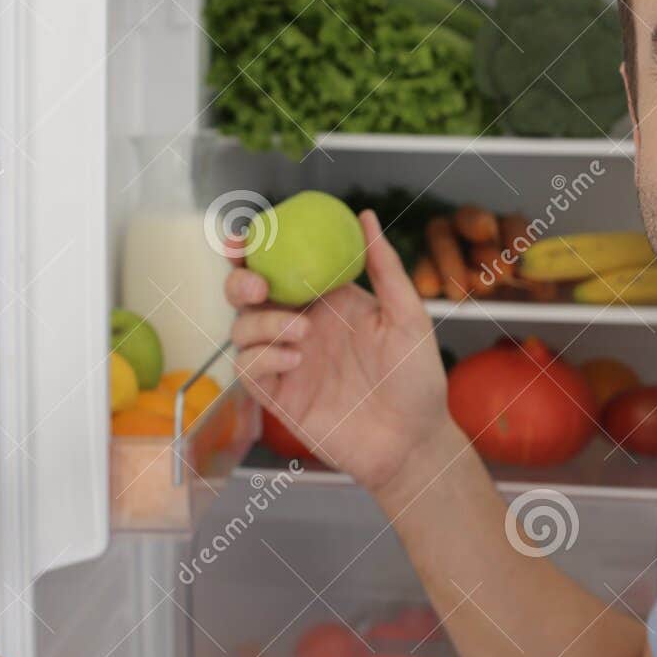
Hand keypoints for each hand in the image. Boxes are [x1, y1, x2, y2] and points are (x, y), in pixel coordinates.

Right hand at [227, 210, 455, 492]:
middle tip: (259, 286)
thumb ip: (384, 267)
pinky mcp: (278, 397)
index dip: (252, 248)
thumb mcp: (408, 317)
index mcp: (327, 299)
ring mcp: (286, 361)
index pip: (280, 265)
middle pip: (246, 294)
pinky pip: (248, 370)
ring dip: (262, 323)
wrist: (413, 441)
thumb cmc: (417, 378)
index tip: (242, 238)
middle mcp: (300, 325)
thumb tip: (364, 216)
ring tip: (303, 334)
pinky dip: (262, 359)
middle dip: (240, 282)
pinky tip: (295, 361)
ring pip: (242, 329)